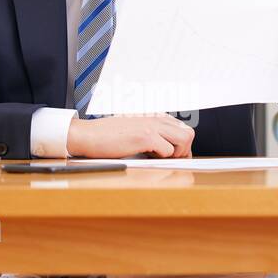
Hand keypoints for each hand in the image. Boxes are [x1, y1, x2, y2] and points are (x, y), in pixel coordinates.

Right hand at [67, 114, 194, 158]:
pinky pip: (168, 150)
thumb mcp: (133, 130)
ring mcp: (151, 127)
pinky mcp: (145, 137)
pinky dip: (162, 158)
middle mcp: (156, 119)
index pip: (183, 129)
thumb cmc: (107, 135)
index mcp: (154, 117)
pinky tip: (148, 157)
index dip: (182, 146)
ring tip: (161, 159)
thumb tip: (167, 149)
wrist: (88, 135)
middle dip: (184, 151)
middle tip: (170, 160)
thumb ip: (151, 134)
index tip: (174, 157)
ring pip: (185, 139)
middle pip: (189, 133)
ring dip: (177, 154)